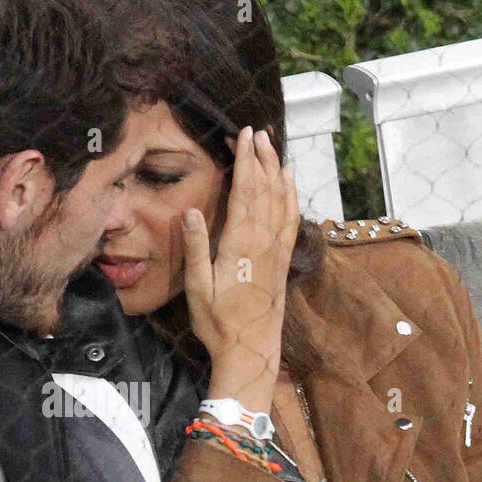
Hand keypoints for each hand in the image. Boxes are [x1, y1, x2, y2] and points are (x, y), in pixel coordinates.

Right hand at [181, 125, 300, 413]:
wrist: (251, 350)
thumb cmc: (218, 323)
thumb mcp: (197, 289)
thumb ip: (195, 249)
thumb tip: (191, 211)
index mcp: (240, 245)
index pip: (245, 193)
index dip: (246, 162)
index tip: (243, 137)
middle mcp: (263, 242)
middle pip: (265, 190)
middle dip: (261, 158)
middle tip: (256, 131)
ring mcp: (277, 250)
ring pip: (281, 200)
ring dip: (277, 170)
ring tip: (272, 145)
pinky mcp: (283, 259)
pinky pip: (291, 219)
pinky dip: (291, 195)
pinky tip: (289, 180)